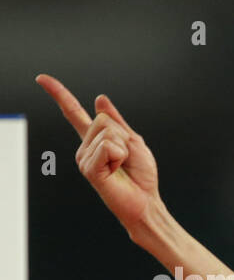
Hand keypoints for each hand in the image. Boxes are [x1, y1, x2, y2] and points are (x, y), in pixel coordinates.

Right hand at [35, 74, 160, 236]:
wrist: (146, 201)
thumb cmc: (142, 176)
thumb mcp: (133, 142)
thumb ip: (116, 121)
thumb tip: (99, 99)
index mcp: (95, 139)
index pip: (73, 112)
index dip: (59, 94)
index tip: (42, 79)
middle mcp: (85, 147)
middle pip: (102, 119)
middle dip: (123, 136)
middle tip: (126, 158)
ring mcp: (84, 158)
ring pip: (107, 133)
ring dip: (123, 148)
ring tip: (122, 166)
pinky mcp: (88, 169)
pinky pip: (108, 148)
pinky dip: (120, 157)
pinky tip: (117, 171)